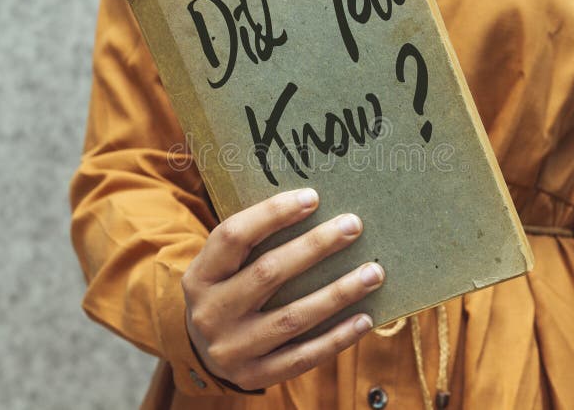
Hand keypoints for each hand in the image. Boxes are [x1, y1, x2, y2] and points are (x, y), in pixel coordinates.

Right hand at [181, 188, 383, 390]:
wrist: (202, 352)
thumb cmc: (227, 291)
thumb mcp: (223, 266)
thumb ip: (255, 243)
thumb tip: (315, 207)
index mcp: (200, 275)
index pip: (233, 235)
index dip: (272, 214)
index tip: (313, 197)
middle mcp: (210, 312)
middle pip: (268, 273)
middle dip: (315, 246)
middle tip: (353, 226)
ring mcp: (231, 348)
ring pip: (292, 317)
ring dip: (338, 293)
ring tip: (373, 273)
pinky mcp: (253, 376)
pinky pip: (303, 357)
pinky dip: (337, 337)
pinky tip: (364, 318)